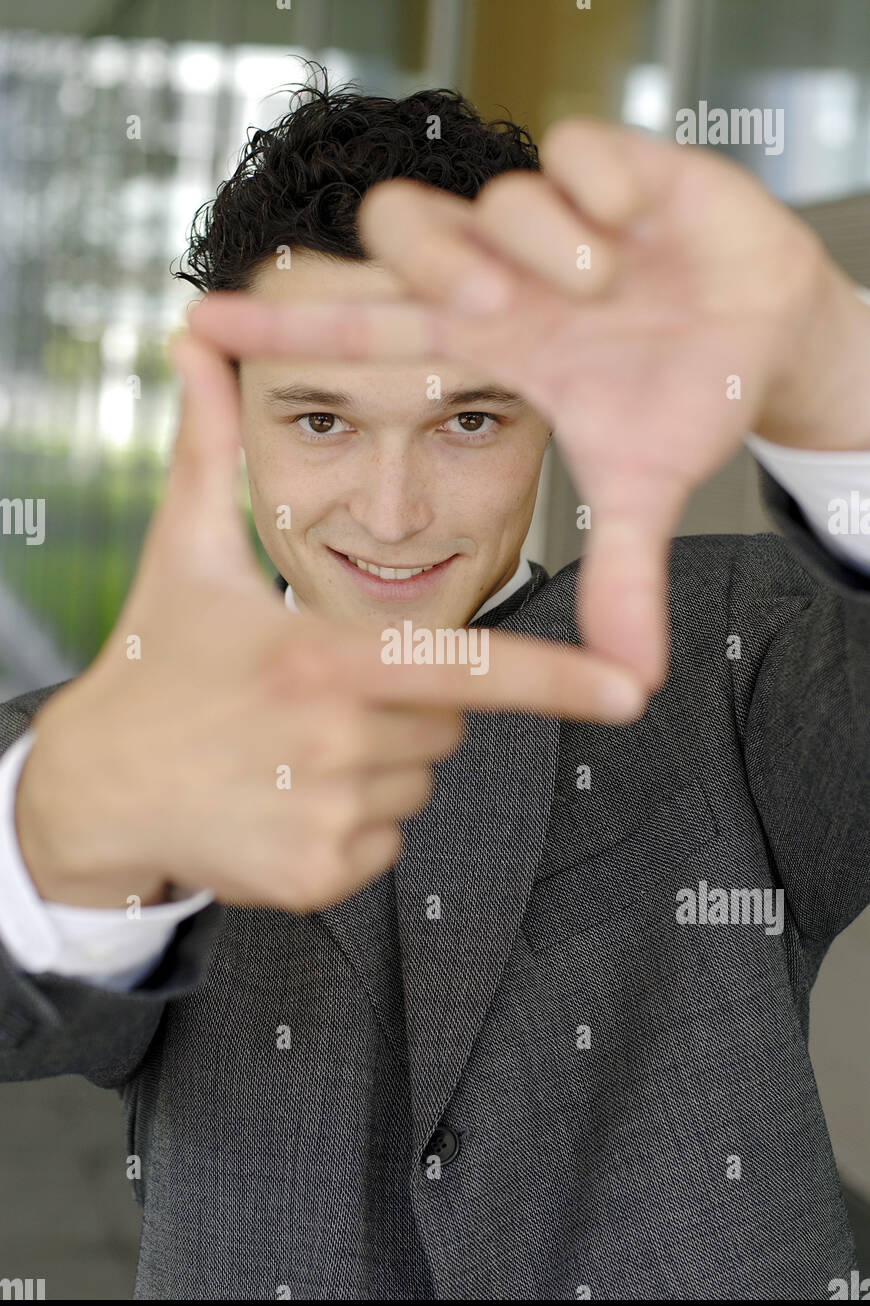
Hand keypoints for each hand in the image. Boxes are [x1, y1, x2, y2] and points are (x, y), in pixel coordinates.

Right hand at [15, 331, 643, 913]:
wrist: (92, 793)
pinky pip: (388, 838)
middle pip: (444, 720)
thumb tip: (192, 342)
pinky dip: (352, 822)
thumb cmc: (151, 670)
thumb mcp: (183, 555)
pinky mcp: (319, 875)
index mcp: (320, 660)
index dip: (556, 679)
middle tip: (313, 695)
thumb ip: (210, 449)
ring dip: (377, 762)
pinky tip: (282, 797)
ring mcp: (329, 817)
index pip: (464, 667)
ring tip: (288, 747)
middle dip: (404, 703)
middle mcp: (336, 744)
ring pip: (419, 779)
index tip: (627, 690)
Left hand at [188, 118, 869, 688]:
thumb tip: (633, 683)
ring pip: (496, 195)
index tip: (202, 325)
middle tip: (493, 313)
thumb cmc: (684, 393)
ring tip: (595, 286)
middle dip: (436, 264)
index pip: (370, 332)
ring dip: (535, 241)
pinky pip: (583, 150)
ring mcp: (566, 224)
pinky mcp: (635, 173)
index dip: (288, 327)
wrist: (768, 331)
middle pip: (407, 233)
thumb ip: (622, 576)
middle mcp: (513, 274)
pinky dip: (599, 185)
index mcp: (492, 343)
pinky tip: (631, 228)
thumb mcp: (644, 488)